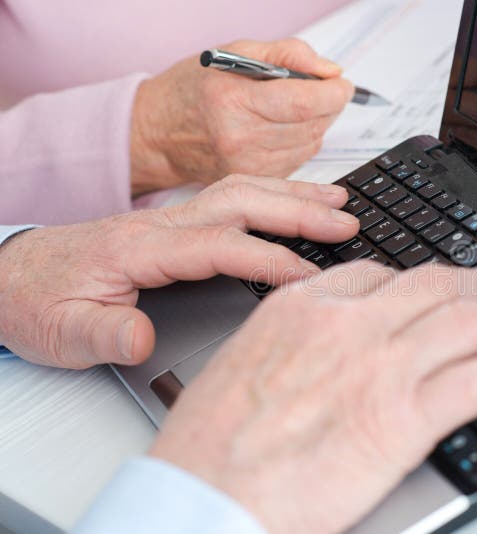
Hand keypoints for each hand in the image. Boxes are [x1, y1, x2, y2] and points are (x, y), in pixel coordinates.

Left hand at [0, 175, 358, 367]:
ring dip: (291, 193)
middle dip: (298, 210)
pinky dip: (271, 196)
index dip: (270, 258)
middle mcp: (160, 224)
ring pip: (239, 192)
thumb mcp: (60, 331)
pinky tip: (293, 205)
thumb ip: (103, 334)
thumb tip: (141, 339)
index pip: (220, 246)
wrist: (8, 276)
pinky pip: (230, 199)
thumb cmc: (36, 300)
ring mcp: (168, 219)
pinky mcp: (173, 225)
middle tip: (348, 221)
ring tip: (338, 201)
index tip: (311, 276)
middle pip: (240, 201)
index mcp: (140, 247)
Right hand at [129, 39, 354, 195]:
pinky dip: (301, 142)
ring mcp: (247, 166)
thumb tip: (330, 71)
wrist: (159, 133)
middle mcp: (240, 138)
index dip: (333, 94)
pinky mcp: (254, 181)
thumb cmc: (195, 89)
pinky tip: (280, 129)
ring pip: (310, 144)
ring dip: (316, 124)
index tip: (342, 85)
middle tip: (324, 90)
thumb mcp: (236, 53)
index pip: (302, 103)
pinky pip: (298, 161)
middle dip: (328, 105)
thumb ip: (289, 55)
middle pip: (311, 125)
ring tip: (294, 108)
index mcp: (233, 101)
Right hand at [150, 262, 476, 533]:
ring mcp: (379, 367)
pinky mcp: (402, 419)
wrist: (201, 497)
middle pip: (438, 288)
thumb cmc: (211, 446)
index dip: (429, 279)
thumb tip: (327, 350)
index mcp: (303, 308)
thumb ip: (296, 345)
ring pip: (468, 324)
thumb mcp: (245, 365)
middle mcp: (348, 325)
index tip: (449, 288)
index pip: (382, 274)